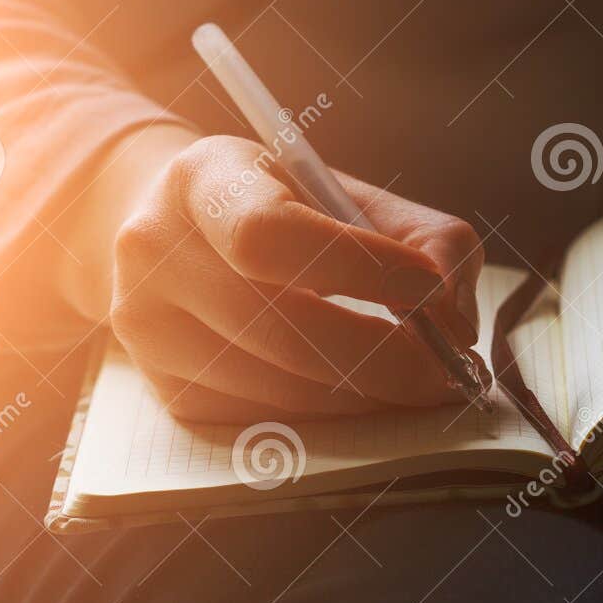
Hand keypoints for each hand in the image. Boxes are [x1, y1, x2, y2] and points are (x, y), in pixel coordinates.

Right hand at [104, 133, 483, 421]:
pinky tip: (358, 396)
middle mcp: (156, 251)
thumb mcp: (344, 193)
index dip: (358, 268)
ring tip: (415, 384)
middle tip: (446, 371)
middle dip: (381, 357)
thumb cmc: (280, 209)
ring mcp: (147, 328)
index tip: (429, 291)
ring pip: (274, 388)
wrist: (175, 234)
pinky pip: (262, 422)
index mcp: (205, 180)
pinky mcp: (165, 391)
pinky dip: (326, 417)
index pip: (269, 234)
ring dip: (362, 398)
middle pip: (275, 326)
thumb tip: (455, 321)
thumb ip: (421, 238)